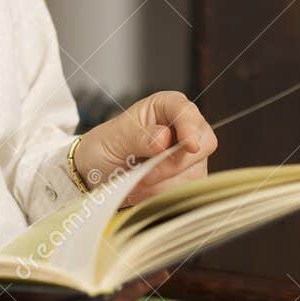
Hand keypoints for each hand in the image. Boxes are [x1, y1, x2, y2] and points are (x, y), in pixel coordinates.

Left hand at [73, 91, 217, 208]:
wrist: (96, 175)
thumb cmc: (104, 148)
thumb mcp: (113, 139)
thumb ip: (138, 137)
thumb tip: (164, 138)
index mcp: (165, 106)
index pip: (188, 112)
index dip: (191, 128)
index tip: (189, 145)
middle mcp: (182, 128)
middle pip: (203, 144)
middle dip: (173, 164)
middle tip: (145, 174)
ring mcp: (188, 155)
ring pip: (195, 172)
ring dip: (164, 183)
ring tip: (136, 182)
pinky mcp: (188, 179)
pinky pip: (188, 191)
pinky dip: (163, 194)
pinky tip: (143, 191)